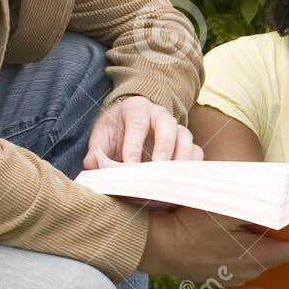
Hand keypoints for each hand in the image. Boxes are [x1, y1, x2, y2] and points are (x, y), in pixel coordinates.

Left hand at [84, 95, 200, 167]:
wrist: (130, 123)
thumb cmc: (115, 131)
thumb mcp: (101, 136)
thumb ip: (96, 151)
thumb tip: (92, 167)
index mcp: (137, 108)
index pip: (137, 124)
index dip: (134, 145)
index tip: (129, 166)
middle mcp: (161, 115)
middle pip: (167, 127)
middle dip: (163, 150)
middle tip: (157, 170)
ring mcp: (177, 128)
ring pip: (185, 138)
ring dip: (181, 159)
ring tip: (173, 178)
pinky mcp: (187, 143)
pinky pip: (196, 152)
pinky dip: (192, 166)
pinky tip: (182, 180)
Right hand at [138, 206, 288, 283]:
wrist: (152, 243)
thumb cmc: (188, 220)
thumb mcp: (225, 205)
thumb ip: (255, 202)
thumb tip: (281, 197)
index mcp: (256, 254)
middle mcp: (248, 271)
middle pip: (281, 256)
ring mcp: (232, 276)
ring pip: (262, 260)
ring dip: (269, 245)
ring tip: (272, 224)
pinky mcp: (217, 276)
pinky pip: (243, 263)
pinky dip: (250, 250)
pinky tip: (242, 234)